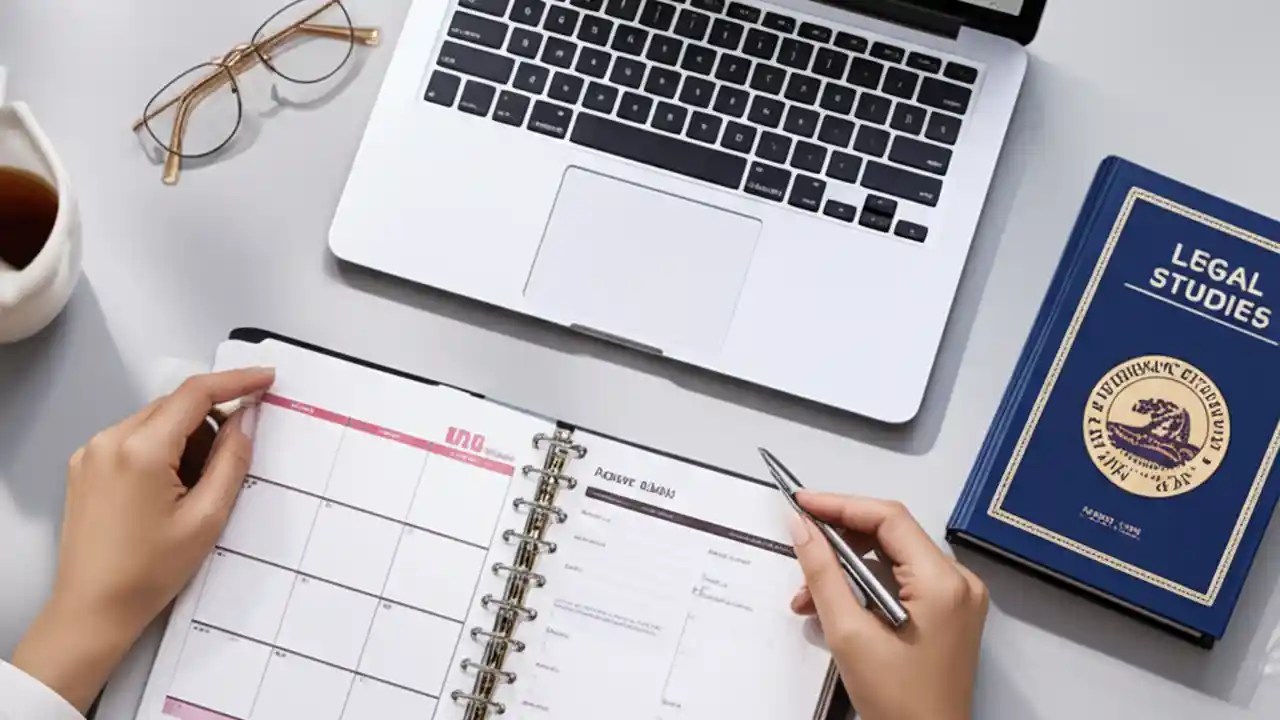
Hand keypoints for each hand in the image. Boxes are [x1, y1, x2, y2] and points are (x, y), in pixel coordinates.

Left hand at [11, 368, 274, 711]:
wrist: (92, 609)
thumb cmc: (149, 572)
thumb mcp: (207, 518)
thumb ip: (231, 460)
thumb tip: (246, 420)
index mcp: (140, 450)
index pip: (196, 393)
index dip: (236, 381)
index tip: (266, 379)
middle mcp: (109, 440)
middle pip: (176, 407)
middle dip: (211, 425)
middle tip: (229, 464)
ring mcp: (92, 452)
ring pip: (156, 422)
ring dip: (185, 440)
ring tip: (192, 492)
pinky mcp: (85, 466)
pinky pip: (134, 439)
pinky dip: (161, 451)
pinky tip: (169, 491)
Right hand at [788, 492, 987, 719]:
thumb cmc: (895, 700)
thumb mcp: (848, 633)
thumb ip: (823, 573)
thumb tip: (801, 527)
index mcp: (942, 582)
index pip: (889, 518)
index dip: (841, 505)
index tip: (801, 504)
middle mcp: (958, 582)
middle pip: (892, 535)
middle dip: (840, 541)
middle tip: (799, 546)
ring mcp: (957, 598)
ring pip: (892, 560)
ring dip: (847, 569)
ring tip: (807, 596)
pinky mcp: (948, 614)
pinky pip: (902, 582)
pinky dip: (866, 588)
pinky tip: (832, 607)